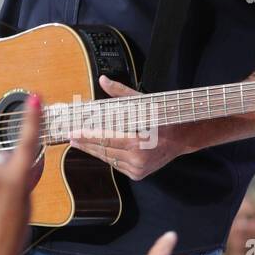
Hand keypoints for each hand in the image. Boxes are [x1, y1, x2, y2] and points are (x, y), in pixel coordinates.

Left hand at [69, 75, 190, 179]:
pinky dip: (107, 156)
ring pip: (108, 159)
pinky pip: (116, 164)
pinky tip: (98, 148)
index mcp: (139, 144)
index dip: (87, 136)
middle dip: (86, 143)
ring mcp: (138, 169)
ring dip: (94, 150)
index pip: (105, 139)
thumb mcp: (144, 103)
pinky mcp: (138, 174)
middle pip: (104, 151)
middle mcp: (138, 160)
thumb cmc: (164, 119)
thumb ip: (121, 93)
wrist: (182, 138)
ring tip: (81, 142)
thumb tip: (103, 80)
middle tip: (72, 136)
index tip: (73, 132)